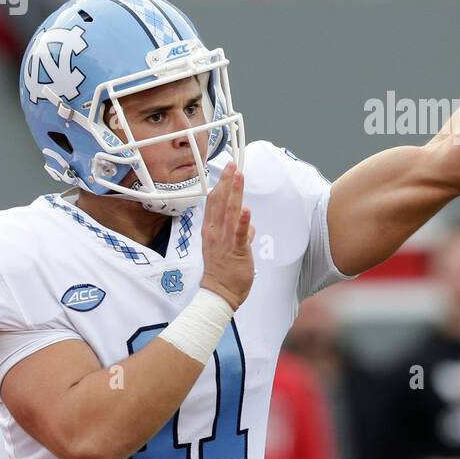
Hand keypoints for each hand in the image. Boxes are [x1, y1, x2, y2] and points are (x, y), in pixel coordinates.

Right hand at [199, 163, 255, 310]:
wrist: (217, 293)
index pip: (215, 202)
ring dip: (235, 193)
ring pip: (229, 212)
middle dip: (228, 182)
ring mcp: (225, 241)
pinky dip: (243, 222)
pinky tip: (246, 210)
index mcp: (211, 230)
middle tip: (233, 165)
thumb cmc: (222, 272)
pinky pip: (239, 234)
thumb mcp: (226, 248)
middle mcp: (215, 232)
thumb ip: (237, 234)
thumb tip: (248, 226)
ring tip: (239, 177)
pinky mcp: (236, 251)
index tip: (228, 170)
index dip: (222, 184)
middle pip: (220, 202)